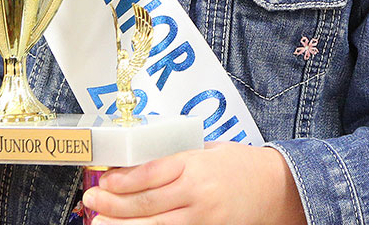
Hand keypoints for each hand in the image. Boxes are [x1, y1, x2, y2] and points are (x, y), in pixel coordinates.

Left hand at [82, 142, 305, 224]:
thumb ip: (178, 159)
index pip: (150, 173)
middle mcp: (198, 193)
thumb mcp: (210, 151)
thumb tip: (139, 167)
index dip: (122, 181)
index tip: (103, 181)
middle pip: (146, 204)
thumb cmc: (243, 166)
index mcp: (197, 165)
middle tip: (91, 202)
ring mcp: (202, 218)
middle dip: (113, 205)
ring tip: (99, 223)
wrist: (277, 189)